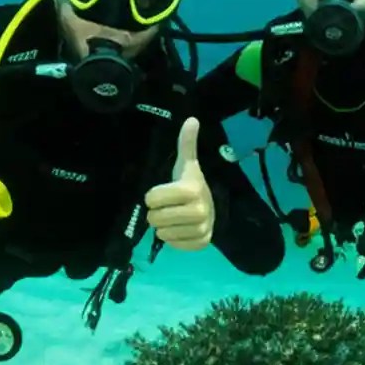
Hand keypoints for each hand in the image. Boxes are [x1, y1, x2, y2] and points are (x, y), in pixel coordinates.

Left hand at [145, 117, 214, 250]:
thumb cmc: (192, 185)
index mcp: (191, 189)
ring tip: (173, 218)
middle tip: (167, 208)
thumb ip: (186, 143)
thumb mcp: (187, 165)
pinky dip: (173, 239)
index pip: (151, 198)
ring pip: (162, 233)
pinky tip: (180, 229)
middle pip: (154, 218)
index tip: (163, 193)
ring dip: (163, 227)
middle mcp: (198, 211)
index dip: (153, 196)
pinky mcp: (200, 243)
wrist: (213, 208)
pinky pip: (173, 245)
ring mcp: (200, 229)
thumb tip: (191, 119)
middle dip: (156, 213)